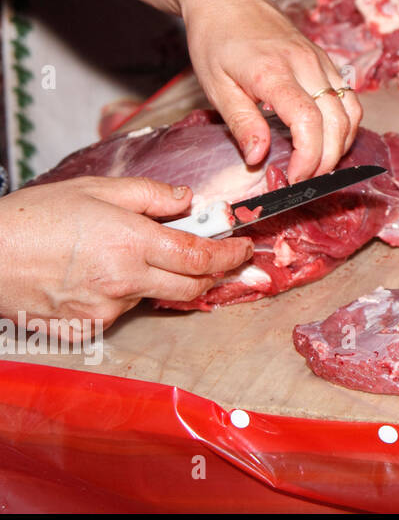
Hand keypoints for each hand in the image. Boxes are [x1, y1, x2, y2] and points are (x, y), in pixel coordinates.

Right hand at [0, 178, 253, 334]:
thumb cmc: (34, 217)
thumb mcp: (96, 190)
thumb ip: (149, 195)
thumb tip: (187, 200)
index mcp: (133, 243)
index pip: (201, 256)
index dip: (230, 254)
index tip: (244, 249)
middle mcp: (125, 281)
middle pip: (191, 287)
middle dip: (213, 275)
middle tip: (219, 260)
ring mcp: (106, 310)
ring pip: (152, 297)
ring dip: (156, 280)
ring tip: (119, 256)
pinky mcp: (86, 330)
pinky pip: (118, 312)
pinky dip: (119, 295)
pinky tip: (93, 277)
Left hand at [177, 0, 362, 181]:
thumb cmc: (215, 38)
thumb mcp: (215, 85)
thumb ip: (241, 122)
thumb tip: (259, 157)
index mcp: (274, 72)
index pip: (308, 121)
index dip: (308, 157)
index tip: (293, 178)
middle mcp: (306, 64)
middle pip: (337, 120)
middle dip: (327, 159)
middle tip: (305, 180)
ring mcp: (320, 60)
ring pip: (351, 110)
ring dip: (342, 143)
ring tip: (319, 164)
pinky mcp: (325, 60)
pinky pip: (349, 97)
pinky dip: (346, 124)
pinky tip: (328, 138)